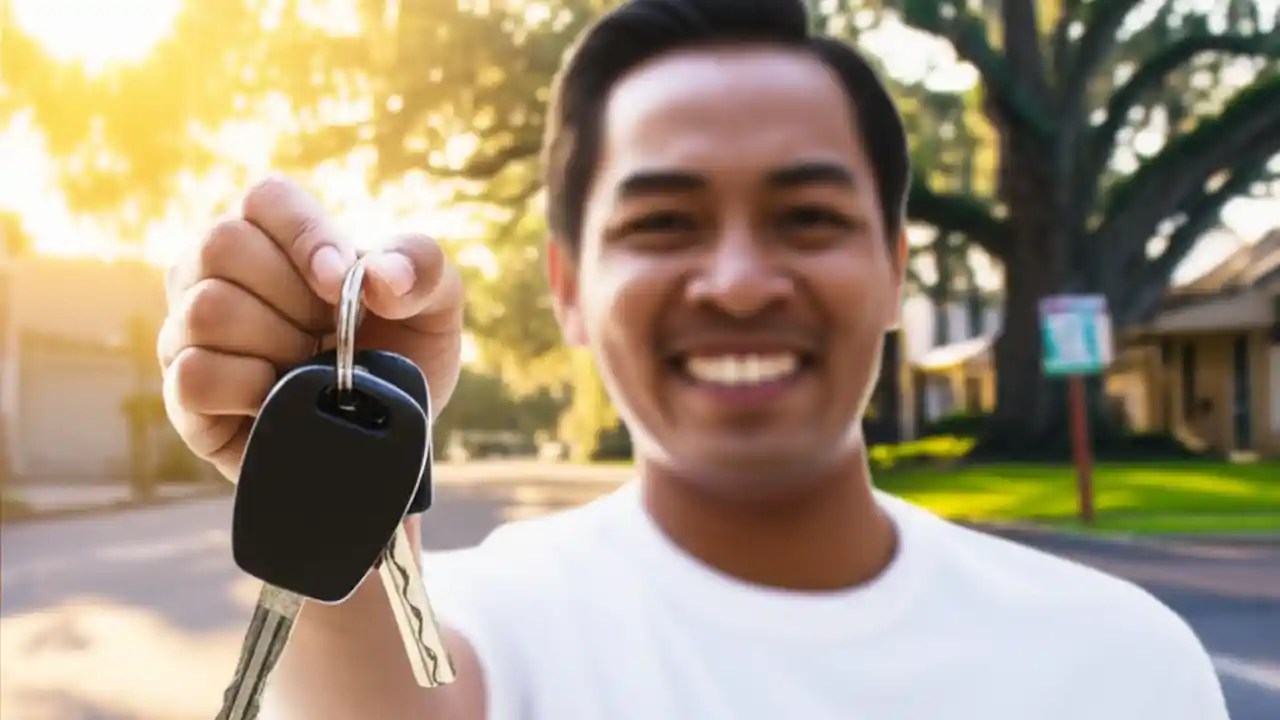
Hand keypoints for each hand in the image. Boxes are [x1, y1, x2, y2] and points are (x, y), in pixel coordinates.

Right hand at [157, 175, 463, 480]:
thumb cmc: (401, 357)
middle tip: (329, 335)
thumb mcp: (434, 308)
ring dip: (278, 345)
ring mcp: (190, 329)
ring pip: (207, 310)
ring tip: (311, 368)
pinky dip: (251, 390)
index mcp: (274, 235)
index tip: (341, 284)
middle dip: (295, 299)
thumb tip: (381, 274)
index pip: (266, 197)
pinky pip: (194, 375)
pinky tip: (281, 398)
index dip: (306, 236)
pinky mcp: (184, 392)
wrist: (386, 438)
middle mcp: (217, 272)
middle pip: (223, 244)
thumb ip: (423, 267)